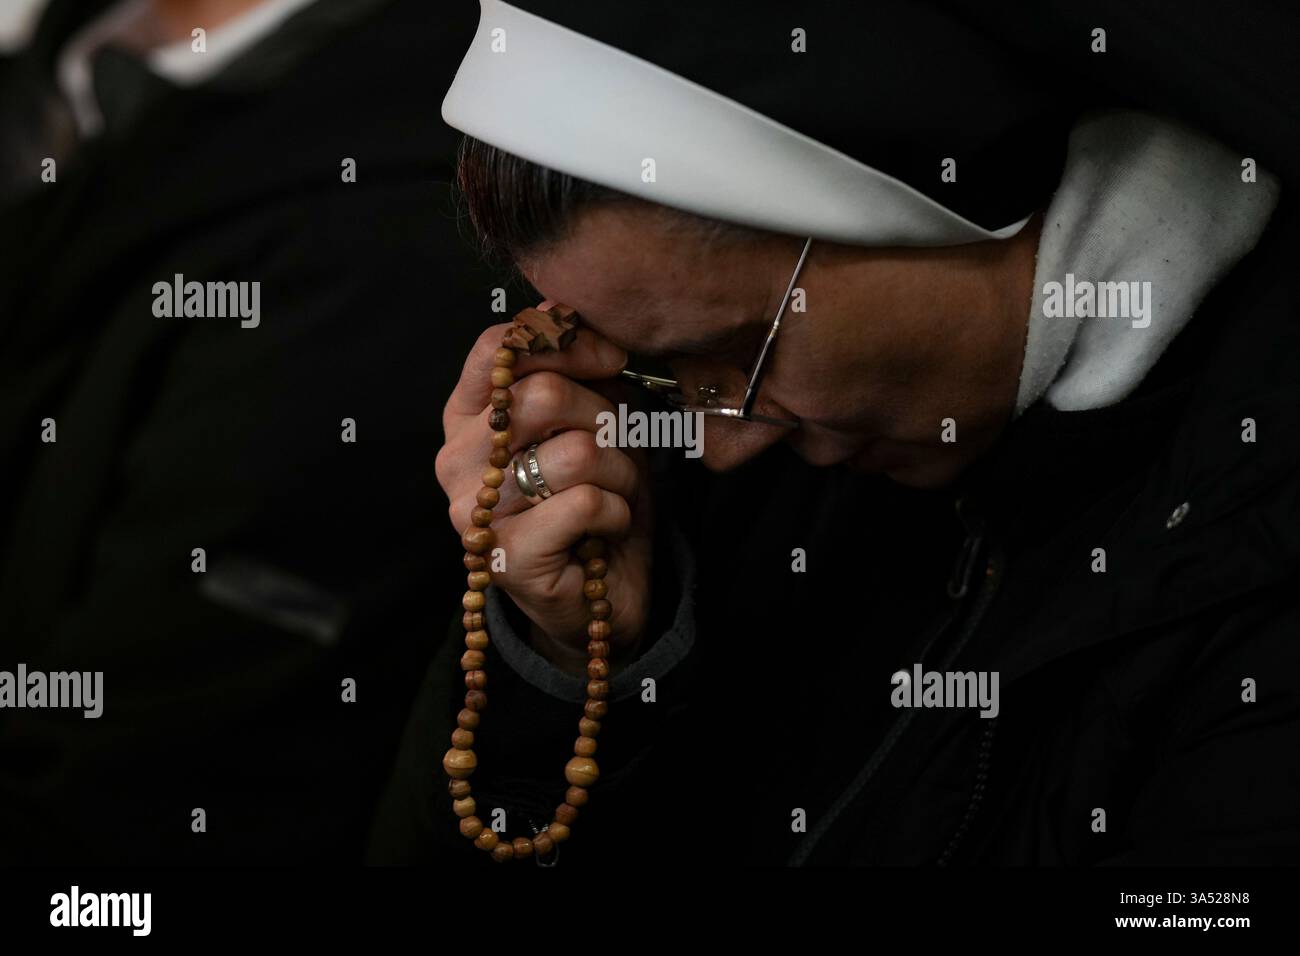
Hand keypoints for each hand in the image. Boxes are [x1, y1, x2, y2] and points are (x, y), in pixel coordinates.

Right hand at [436, 319, 652, 675]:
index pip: (499, 347)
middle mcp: (456, 458)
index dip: (566, 342)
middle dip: (607, 418)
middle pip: (545, 396)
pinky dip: (618, 513)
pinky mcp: (505, 556)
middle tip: (618, 449)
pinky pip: (586, 504)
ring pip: (576, 452)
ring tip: (614, 495)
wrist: (599, 593)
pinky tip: (606, 529)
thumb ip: (582, 375)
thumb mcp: (593, 423)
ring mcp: (474, 510)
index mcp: (469, 414)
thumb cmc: (593, 497)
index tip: (611, 360)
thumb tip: (578, 322)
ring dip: (620, 472)